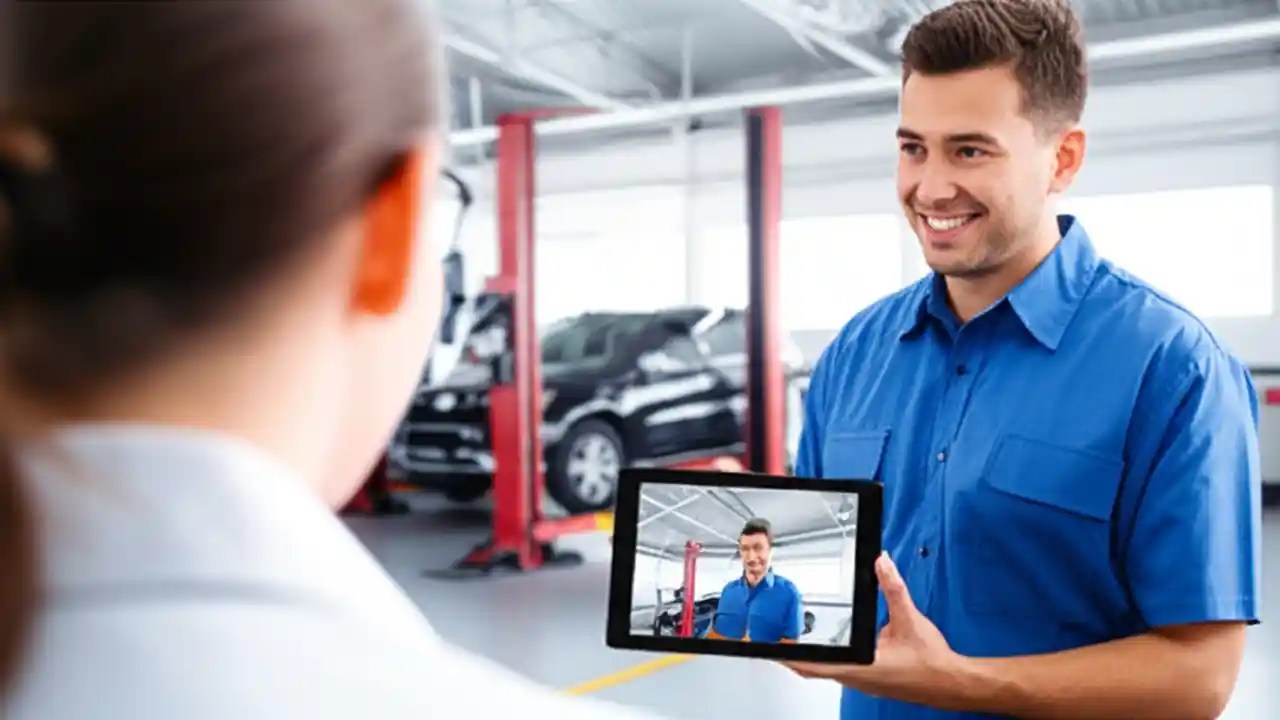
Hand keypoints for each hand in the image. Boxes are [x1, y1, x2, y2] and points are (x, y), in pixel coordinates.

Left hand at [781, 553, 966, 705]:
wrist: (951, 682)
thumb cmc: (932, 661)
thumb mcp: (909, 618)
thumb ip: (894, 589)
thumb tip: (882, 564)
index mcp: (862, 666)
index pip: (815, 665)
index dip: (791, 657)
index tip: (774, 649)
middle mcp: (858, 678)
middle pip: (815, 670)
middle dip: (795, 657)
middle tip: (778, 642)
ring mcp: (864, 683)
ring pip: (829, 672)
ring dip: (812, 659)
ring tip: (796, 643)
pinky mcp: (872, 681)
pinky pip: (842, 672)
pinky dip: (829, 661)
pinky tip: (833, 649)